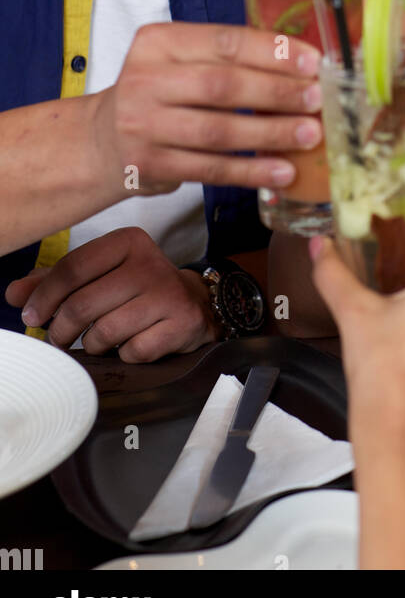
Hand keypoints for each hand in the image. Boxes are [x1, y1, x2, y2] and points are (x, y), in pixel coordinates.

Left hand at [5, 228, 220, 360]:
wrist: (194, 302)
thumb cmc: (137, 287)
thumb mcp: (100, 274)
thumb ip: (56, 281)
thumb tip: (15, 294)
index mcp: (128, 242)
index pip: (72, 268)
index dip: (44, 296)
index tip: (32, 315)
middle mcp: (150, 263)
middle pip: (83, 304)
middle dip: (61, 329)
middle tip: (59, 338)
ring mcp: (169, 294)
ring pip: (105, 332)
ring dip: (92, 345)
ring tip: (97, 341)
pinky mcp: (182, 324)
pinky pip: (133, 352)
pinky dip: (124, 355)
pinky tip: (130, 345)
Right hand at [90, 22, 323, 201]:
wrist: (102, 141)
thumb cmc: (159, 94)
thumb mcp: (179, 62)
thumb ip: (228, 60)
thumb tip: (301, 68)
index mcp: (159, 42)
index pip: (224, 42)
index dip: (273, 52)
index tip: (312, 61)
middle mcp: (146, 79)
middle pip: (223, 86)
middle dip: (277, 93)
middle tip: (317, 99)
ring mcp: (144, 124)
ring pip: (218, 131)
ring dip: (270, 134)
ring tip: (309, 134)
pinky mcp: (150, 165)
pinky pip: (211, 169)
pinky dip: (251, 172)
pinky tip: (283, 171)